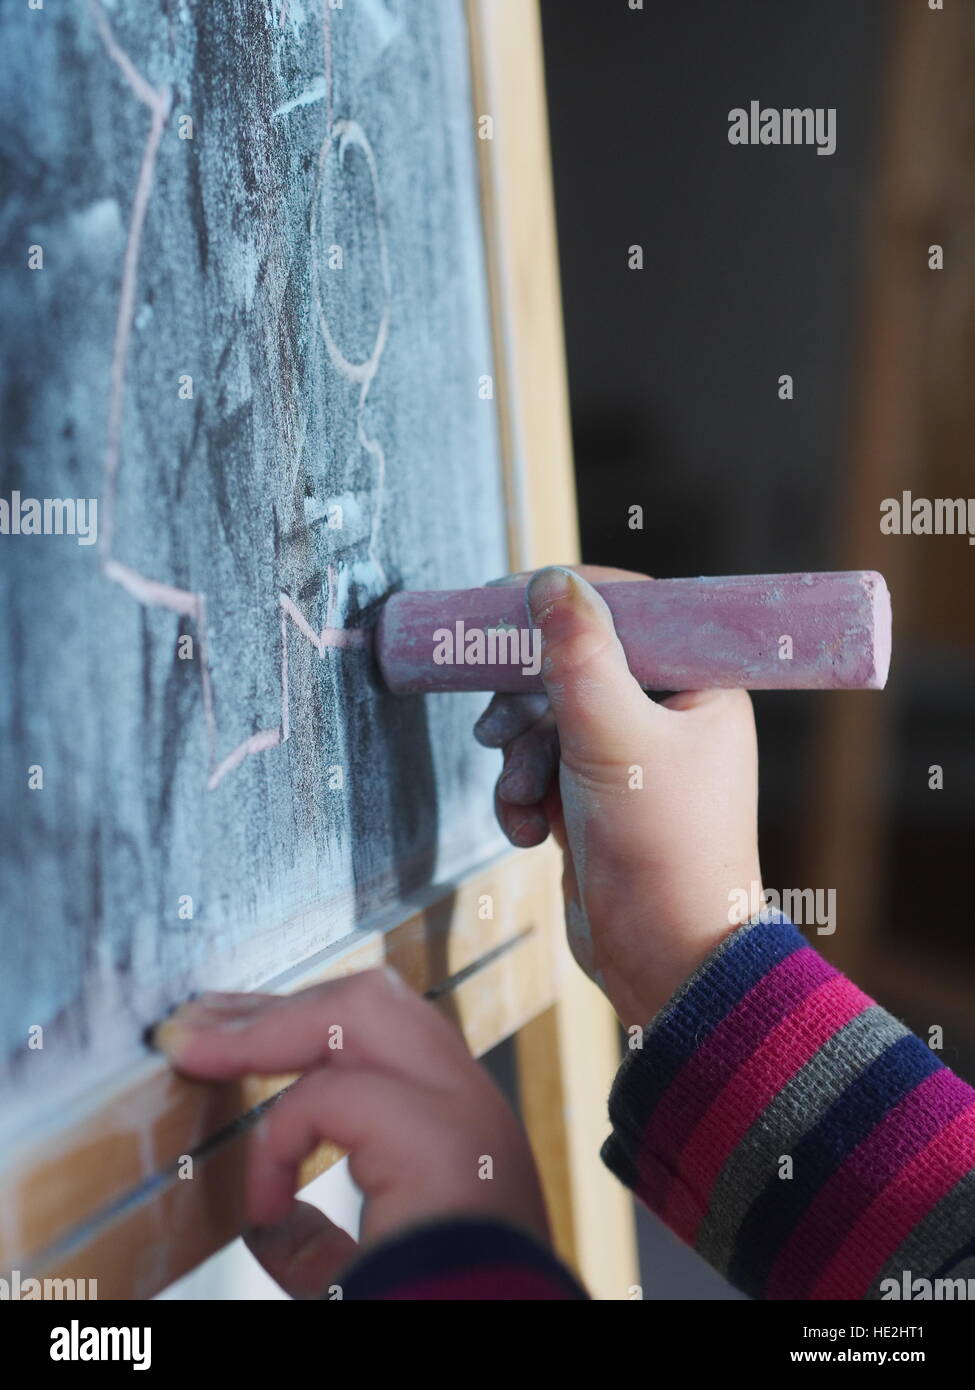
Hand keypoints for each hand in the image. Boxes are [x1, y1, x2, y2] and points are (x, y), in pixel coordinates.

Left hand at [155, 969, 548, 1297]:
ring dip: (267, 1027)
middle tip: (195, 1021)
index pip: (381, 1036)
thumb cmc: (431, 1308)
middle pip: (373, 999)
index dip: (299, 1025)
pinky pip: (333, 1098)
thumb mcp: (363, 1266)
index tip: (228, 1036)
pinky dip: (281, 1141)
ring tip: (195, 1048)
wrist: (487, 1338)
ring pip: (364, 1009)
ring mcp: (464, 1111)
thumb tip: (270, 1222)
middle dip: (277, 1005)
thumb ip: (322, 1236)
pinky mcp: (440, 1136)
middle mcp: (472, 1106)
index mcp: (461, 1131)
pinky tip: (265, 1204)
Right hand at [474, 565, 762, 1026]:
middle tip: (496, 726)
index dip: (564, 603)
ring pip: (547, 722)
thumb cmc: (663, 850)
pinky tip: (527, 831)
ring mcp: (631, 761)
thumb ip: (578, 657)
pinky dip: (523, 795)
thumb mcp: (613, 739)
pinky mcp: (597, 800)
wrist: (665, 964)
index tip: (500, 602)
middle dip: (527, 703)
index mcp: (701, 687)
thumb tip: (552, 581)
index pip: (630, 612)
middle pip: (575, 667)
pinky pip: (542, 769)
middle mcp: (670, 716)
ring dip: (521, 760)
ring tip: (522, 797)